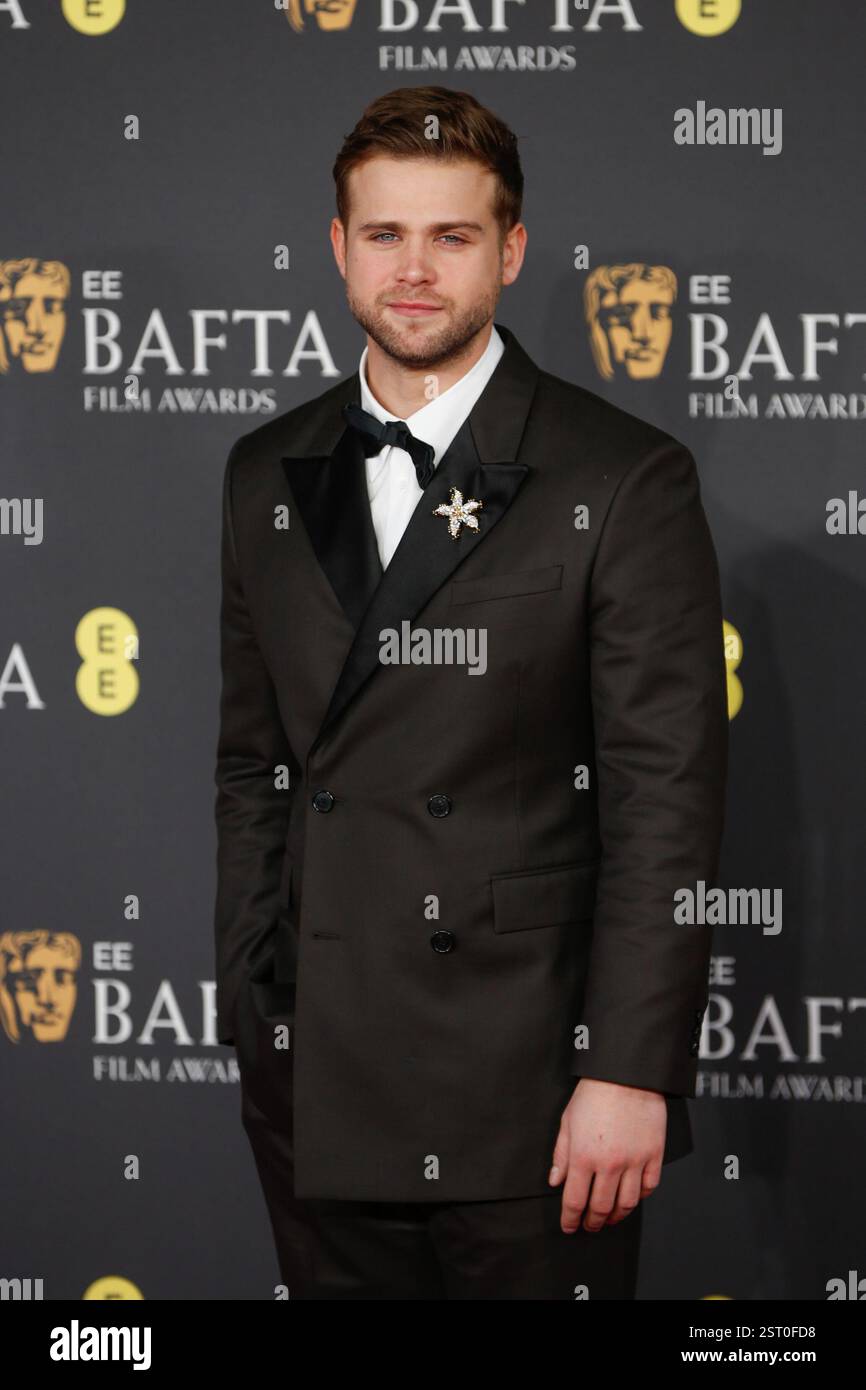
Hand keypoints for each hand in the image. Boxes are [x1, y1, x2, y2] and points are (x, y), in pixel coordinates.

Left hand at [548, 1077, 665, 1232]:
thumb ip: (561, 1155)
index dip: (570, 1218)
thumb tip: (555, 1180)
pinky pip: (649, 1187)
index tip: (569, 1226)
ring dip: (616, 1217)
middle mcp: (609, 1164)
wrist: (625, 1075)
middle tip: (589, 1225)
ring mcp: (634, 1161)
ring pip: (627, 1203)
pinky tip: (632, 1198)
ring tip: (609, 1218)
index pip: (575, 1200)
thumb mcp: (567, 1122)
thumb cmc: (594, 1094)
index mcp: (584, 1156)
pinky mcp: (654, 1155)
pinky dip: (640, 1198)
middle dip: (593, 1222)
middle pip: (601, 1207)